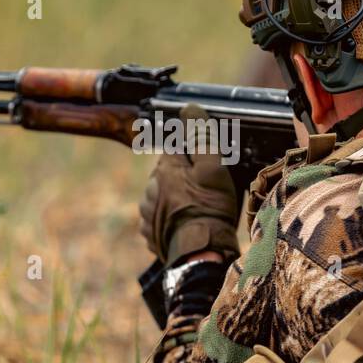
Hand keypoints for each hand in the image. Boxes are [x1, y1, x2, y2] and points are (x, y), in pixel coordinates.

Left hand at [137, 104, 240, 265]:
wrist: (201, 254)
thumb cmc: (210, 209)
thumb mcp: (214, 169)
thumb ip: (201, 137)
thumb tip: (190, 108)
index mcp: (165, 168)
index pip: (175, 149)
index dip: (192, 154)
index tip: (205, 165)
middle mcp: (151, 188)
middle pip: (167, 173)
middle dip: (182, 177)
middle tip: (205, 191)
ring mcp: (148, 213)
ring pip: (161, 196)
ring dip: (175, 199)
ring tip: (197, 210)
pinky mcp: (150, 234)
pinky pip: (159, 219)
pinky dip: (170, 219)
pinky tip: (186, 225)